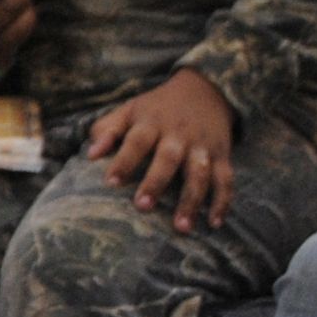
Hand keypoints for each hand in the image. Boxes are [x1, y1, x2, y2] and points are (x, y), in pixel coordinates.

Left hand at [86, 70, 235, 228]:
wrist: (205, 89)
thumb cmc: (157, 108)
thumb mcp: (130, 110)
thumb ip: (108, 130)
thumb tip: (91, 155)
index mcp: (152, 123)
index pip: (136, 142)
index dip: (124, 161)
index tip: (110, 183)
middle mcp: (179, 135)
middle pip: (168, 158)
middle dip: (156, 182)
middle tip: (142, 207)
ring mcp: (202, 146)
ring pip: (200, 173)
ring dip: (192, 200)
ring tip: (182, 227)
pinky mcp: (222, 155)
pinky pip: (225, 180)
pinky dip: (222, 201)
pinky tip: (214, 223)